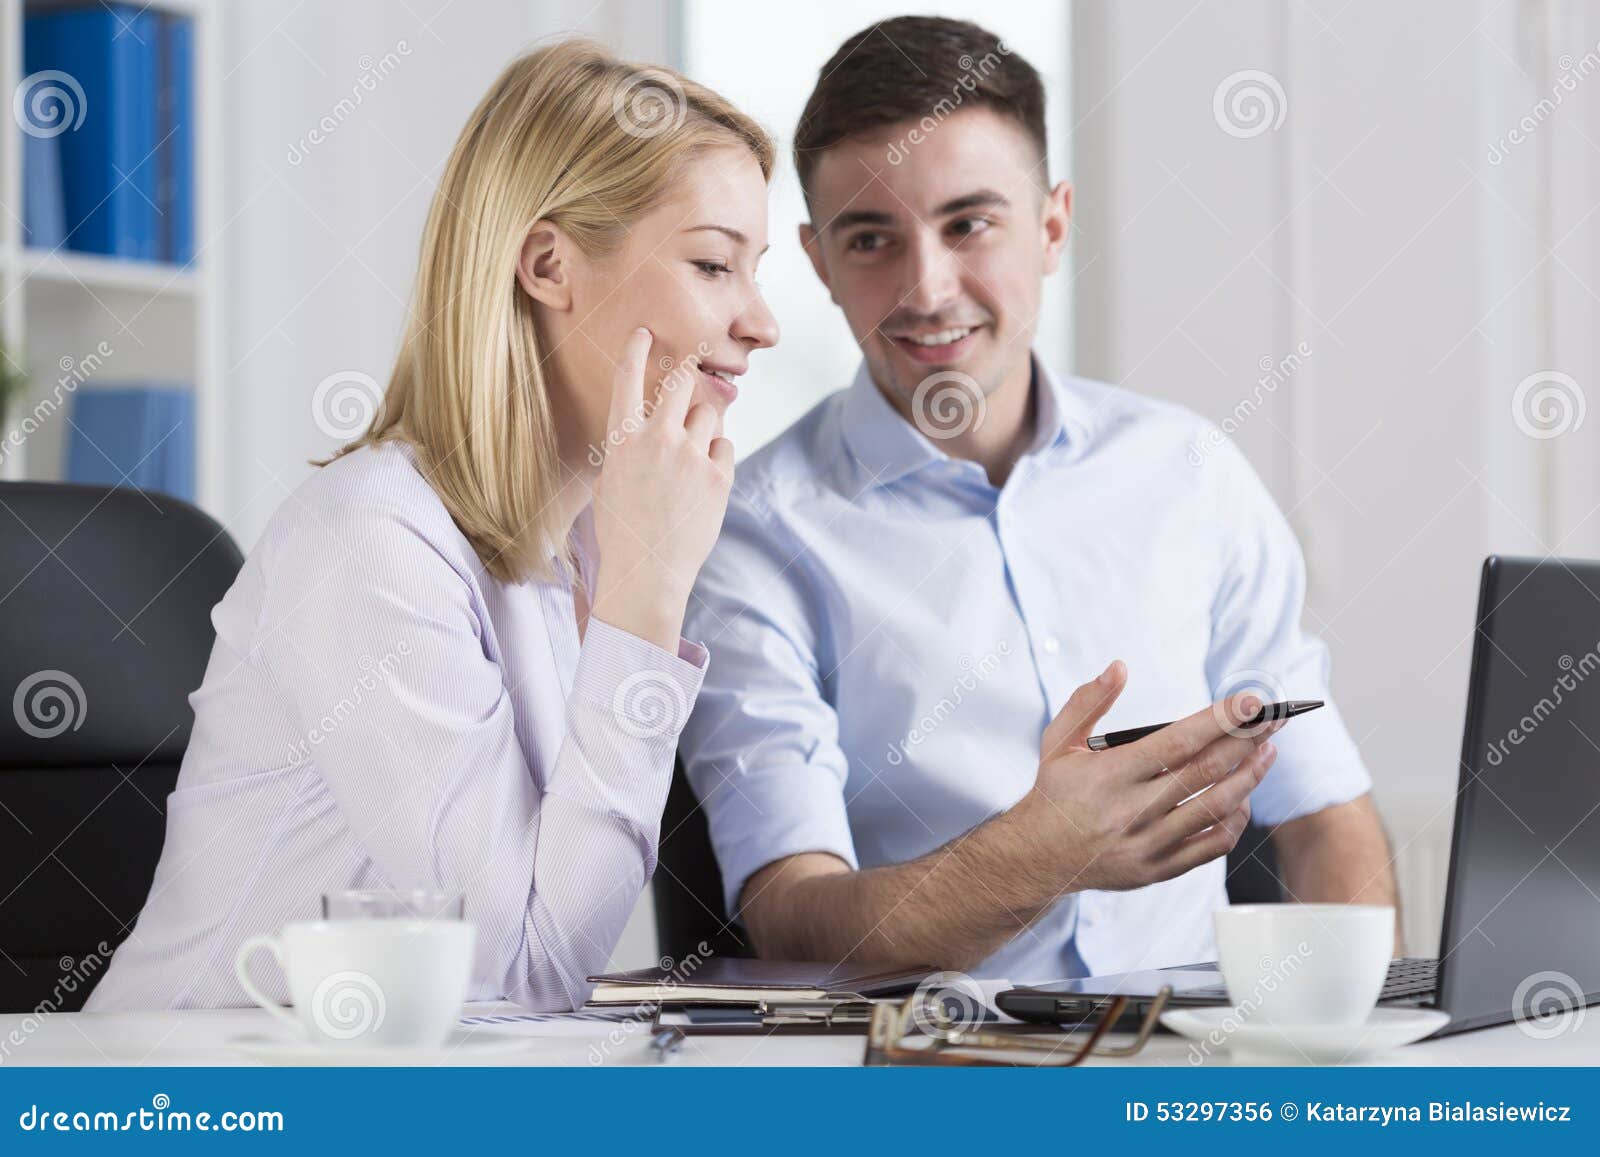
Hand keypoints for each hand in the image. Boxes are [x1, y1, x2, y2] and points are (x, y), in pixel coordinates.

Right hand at [590, 328, 734, 650]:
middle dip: (689, 374)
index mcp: (622, 441)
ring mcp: (690, 456)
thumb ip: (629, 448)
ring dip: (704, 422)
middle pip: (683, 381)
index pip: (628, 380)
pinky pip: (724, 445)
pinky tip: (704, 478)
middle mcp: (657, 440)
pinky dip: (717, 455)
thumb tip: (650, 426)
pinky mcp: (718, 476)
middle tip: (691, 374)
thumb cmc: (623, 531)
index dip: (637, 349)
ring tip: (692, 451)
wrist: (647, 573)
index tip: (647, 333)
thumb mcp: (609, 482)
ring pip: (710, 412)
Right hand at [1012, 661, 1281, 892]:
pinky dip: (1235, 820)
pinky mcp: (1159, 868)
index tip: (1251, 703)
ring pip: (1216, 808)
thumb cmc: (1054, 792)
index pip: (1177, 743)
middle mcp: (1132, 811)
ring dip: (1249, 777)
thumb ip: (1088, 701)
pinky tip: (1243, 797)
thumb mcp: (1058, 741)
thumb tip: (1119, 668)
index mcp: (1110, 775)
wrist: (1038, 857)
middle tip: (1273, 721)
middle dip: (1247, 742)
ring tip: (1268, 752)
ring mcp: (1148, 843)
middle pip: (1206, 772)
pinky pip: (1211, 845)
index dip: (1219, 721)